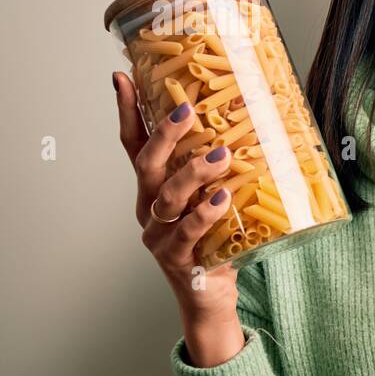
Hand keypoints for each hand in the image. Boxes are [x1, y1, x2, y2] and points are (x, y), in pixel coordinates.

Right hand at [113, 70, 240, 318]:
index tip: (122, 79)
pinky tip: (221, 199)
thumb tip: (251, 128)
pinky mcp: (175, 258)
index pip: (134, 145)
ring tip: (221, 156)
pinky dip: (204, 214)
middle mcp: (149, 208)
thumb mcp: (215, 198)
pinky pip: (186, 232)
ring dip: (193, 173)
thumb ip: (222, 171)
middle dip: (165, 136)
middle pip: (147, 165)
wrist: (210, 296)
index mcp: (154, 189)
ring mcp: (158, 234)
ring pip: (167, 197)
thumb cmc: (216, 241)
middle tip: (188, 113)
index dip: (127, 113)